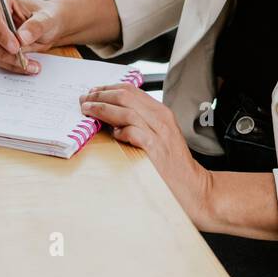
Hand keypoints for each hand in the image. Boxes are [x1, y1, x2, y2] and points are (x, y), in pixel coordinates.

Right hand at [0, 0, 67, 73]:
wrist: (50, 28)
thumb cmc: (47, 17)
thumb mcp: (47, 19)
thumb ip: (36, 26)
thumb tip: (21, 38)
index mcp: (0, 1)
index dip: (0, 33)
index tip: (16, 46)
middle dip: (3, 51)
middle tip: (23, 59)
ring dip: (10, 61)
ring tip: (31, 65)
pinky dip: (12, 66)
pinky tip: (28, 66)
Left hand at [81, 83, 213, 226]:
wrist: (193, 187)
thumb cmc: (173, 166)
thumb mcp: (159, 137)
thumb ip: (140, 124)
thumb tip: (110, 118)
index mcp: (161, 112)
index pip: (131, 90)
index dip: (108, 89)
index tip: (92, 93)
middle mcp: (161, 119)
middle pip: (126, 96)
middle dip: (100, 95)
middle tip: (84, 99)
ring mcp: (159, 133)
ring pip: (126, 110)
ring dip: (102, 109)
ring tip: (87, 111)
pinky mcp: (156, 149)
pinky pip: (134, 132)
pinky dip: (120, 130)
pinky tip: (112, 134)